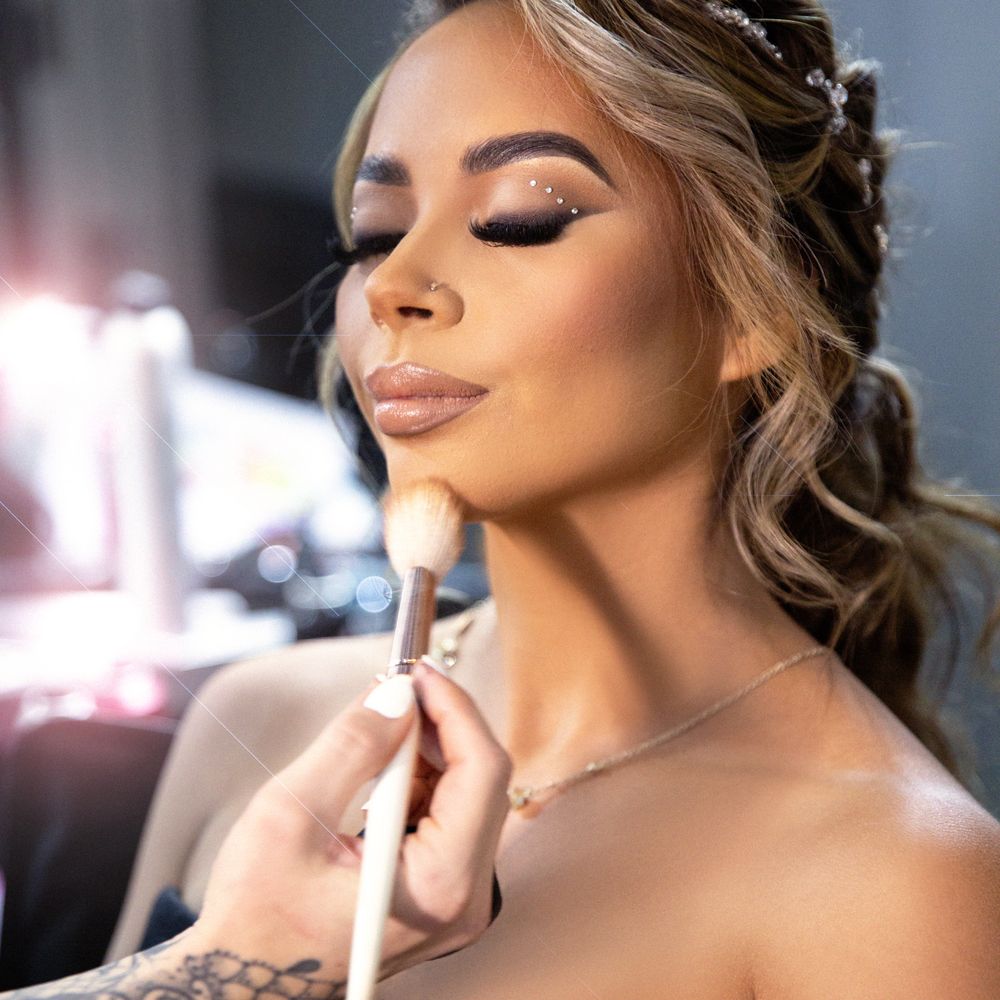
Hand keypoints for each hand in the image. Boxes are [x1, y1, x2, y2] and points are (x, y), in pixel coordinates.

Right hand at [186, 660, 512, 981]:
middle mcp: (466, 899)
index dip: (454, 709)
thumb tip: (396, 692)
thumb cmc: (256, 914)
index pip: (483, 771)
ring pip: (467, 794)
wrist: (242, 982)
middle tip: (392, 689)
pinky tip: (375, 775)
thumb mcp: (291, 814)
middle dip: (438, 725)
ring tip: (374, 733)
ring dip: (426, 750)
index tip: (419, 671)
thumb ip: (352, 745)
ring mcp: (458, 902)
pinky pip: (448, 817)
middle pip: (482, 780)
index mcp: (440, 886)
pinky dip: (418, 781)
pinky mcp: (441, 896)